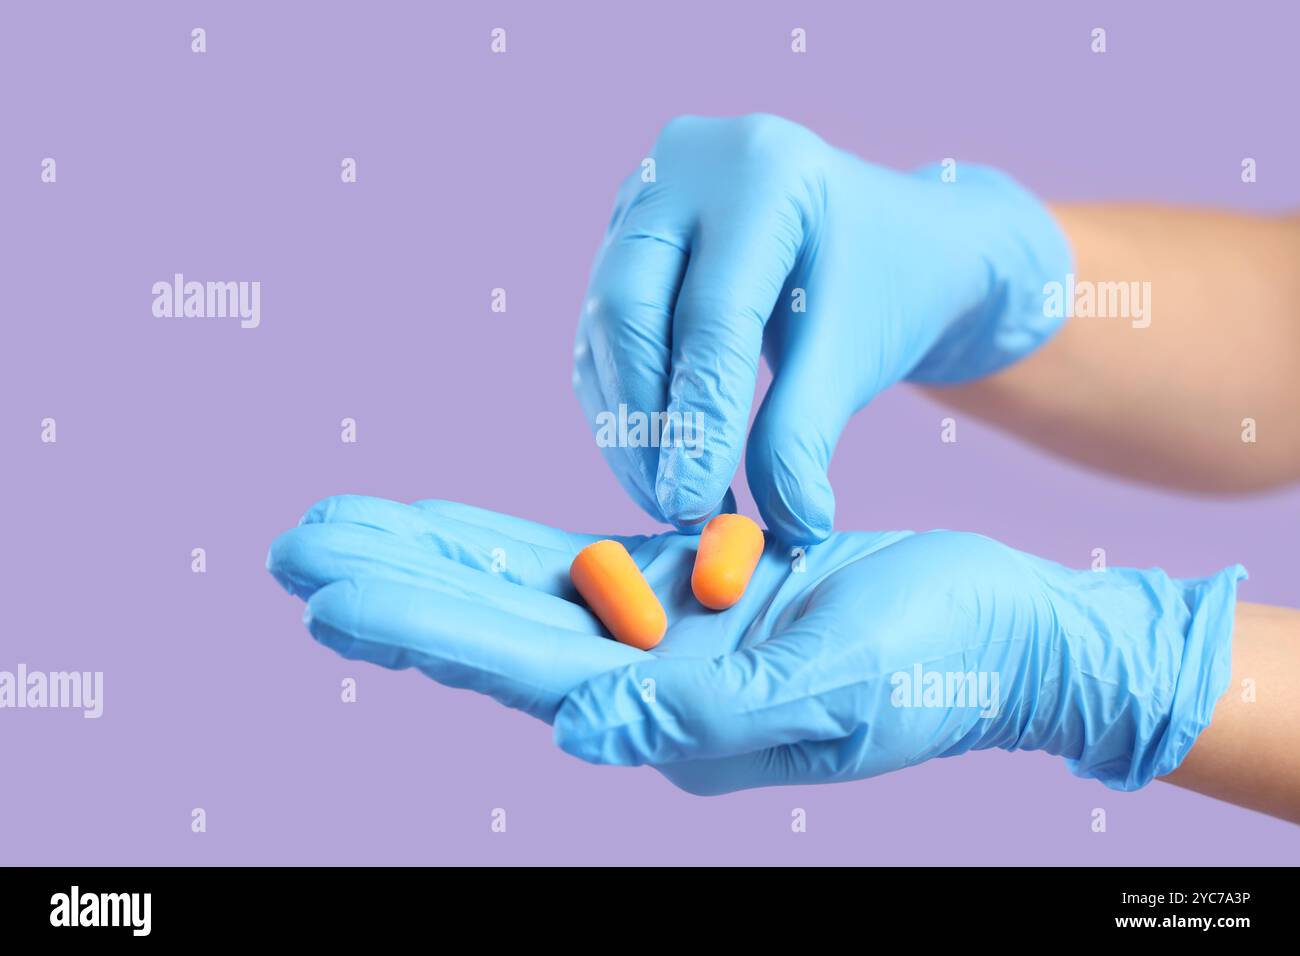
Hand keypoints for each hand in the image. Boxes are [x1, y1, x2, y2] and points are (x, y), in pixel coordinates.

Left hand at [267, 496, 1241, 795]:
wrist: (1002, 631)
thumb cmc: (939, 663)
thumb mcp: (836, 690)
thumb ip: (705, 716)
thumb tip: (577, 730)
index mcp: (675, 715)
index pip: (525, 668)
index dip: (425, 627)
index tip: (325, 595)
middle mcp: (649, 682)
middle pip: (497, 628)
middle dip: (394, 586)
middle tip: (290, 550)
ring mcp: (662, 635)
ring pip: (520, 592)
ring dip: (428, 558)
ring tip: (336, 527)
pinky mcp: (686, 591)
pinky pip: (573, 563)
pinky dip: (503, 544)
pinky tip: (442, 524)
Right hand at [573, 113, 1071, 542]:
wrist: (889, 243)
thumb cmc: (884, 289)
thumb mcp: (855, 356)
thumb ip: (804, 437)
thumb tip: (779, 527)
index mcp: (764, 170)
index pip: (713, 313)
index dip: (698, 416)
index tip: (692, 504)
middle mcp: (687, 165)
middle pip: (628, 307)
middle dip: (646, 422)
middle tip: (674, 508)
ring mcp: (645, 198)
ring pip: (603, 328)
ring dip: (627, 427)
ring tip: (673, 502)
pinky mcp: (622, 242)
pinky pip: (600, 336)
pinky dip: (622, 408)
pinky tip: (656, 465)